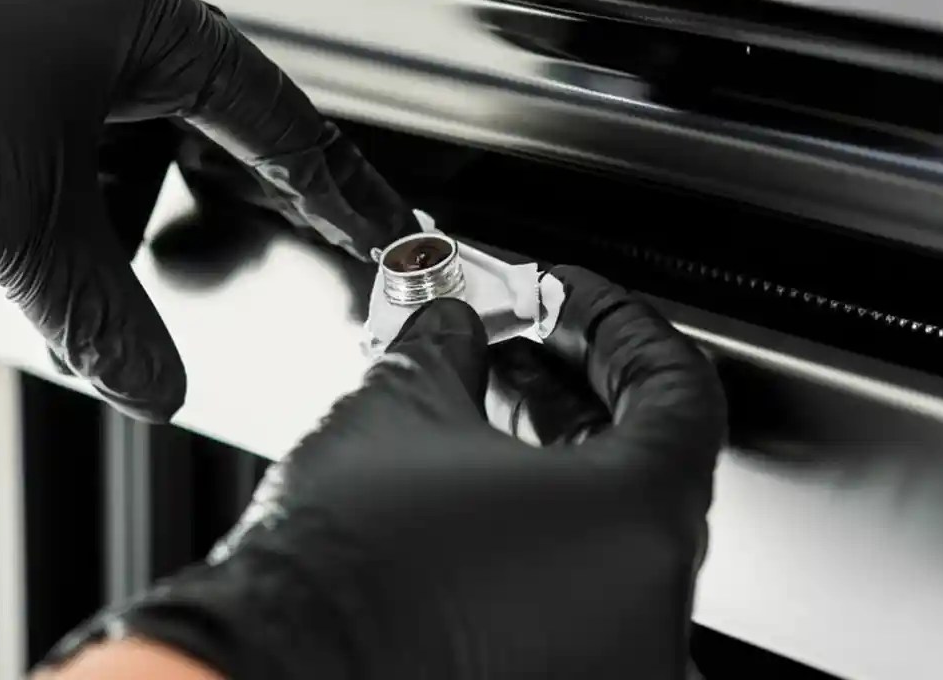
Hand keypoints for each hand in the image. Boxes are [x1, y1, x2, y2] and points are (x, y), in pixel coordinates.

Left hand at [0, 0, 418, 420]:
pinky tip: (8, 228)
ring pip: (110, 145)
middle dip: (181, 217)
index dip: (338, 191)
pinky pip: (51, 136)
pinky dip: (41, 199)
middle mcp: (95, 2)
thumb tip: (154, 387)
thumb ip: (101, 315)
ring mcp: (36, 23)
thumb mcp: (11, 220)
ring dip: (88, 220)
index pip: (279, 118)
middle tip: (215, 268)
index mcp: (139, 10)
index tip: (382, 234)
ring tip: (45, 261)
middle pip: (194, 134)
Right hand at [41, 267, 727, 678]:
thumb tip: (454, 325)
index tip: (571, 300)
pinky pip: (588, 597)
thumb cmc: (336, 573)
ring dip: (565, 460)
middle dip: (583, 388)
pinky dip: (553, 537)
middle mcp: (653, 612)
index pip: (680, 393)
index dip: (620, 325)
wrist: (262, 677)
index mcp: (640, 526)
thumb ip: (452, 346)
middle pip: (654, 465)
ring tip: (498, 405)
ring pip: (619, 538)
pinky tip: (493, 494)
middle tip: (529, 343)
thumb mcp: (401, 412)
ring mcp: (617, 662)